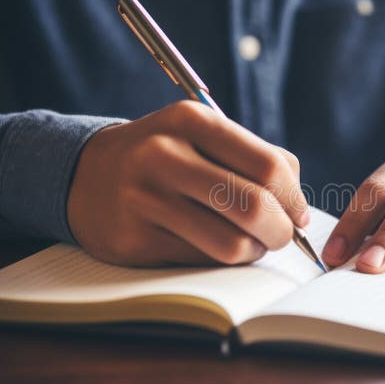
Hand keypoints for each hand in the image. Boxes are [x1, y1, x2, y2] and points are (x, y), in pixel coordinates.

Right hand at [67, 101, 308, 265]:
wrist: (85, 174)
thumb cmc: (166, 155)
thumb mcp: (204, 134)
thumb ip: (258, 156)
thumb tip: (300, 207)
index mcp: (191, 121)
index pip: (269, 166)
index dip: (294, 198)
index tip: (298, 213)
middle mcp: (164, 156)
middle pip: (253, 207)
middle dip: (282, 231)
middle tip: (282, 235)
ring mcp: (144, 200)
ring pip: (231, 244)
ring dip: (254, 251)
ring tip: (251, 242)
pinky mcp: (132, 241)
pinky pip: (202, 262)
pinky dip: (221, 261)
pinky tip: (215, 246)